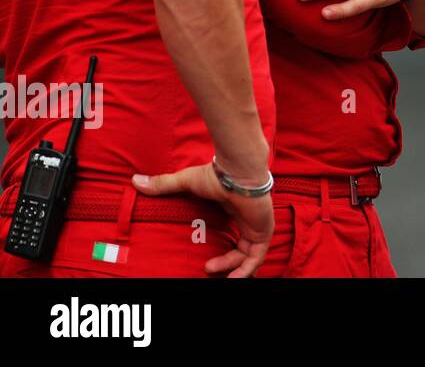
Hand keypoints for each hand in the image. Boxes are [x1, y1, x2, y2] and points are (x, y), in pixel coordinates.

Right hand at [132, 163, 273, 277]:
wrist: (236, 171)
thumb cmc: (216, 174)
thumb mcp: (185, 182)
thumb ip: (163, 185)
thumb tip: (135, 181)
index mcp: (236, 212)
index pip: (235, 236)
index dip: (225, 252)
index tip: (205, 261)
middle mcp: (249, 221)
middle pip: (242, 250)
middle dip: (226, 264)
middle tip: (206, 268)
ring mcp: (258, 226)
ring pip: (249, 257)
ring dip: (232, 269)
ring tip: (209, 269)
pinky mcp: (263, 231)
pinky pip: (257, 257)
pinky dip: (246, 270)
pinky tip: (232, 278)